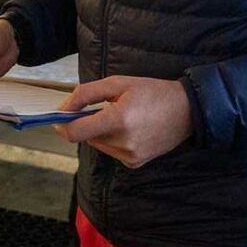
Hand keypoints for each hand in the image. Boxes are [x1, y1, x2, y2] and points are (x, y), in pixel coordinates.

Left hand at [54, 76, 192, 168]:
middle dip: (87, 122)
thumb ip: (86, 94)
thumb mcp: (117, 83)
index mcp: (119, 120)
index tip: (58, 116)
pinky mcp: (135, 163)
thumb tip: (63, 108)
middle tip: (104, 106)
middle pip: (86, 136)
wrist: (187, 111)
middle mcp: (124, 143)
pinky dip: (112, 139)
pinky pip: (111, 150)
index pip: (76, 132)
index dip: (62, 124)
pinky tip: (130, 128)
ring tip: (122, 116)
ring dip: (100, 131)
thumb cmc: (152, 92)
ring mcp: (130, 157)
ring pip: (97, 144)